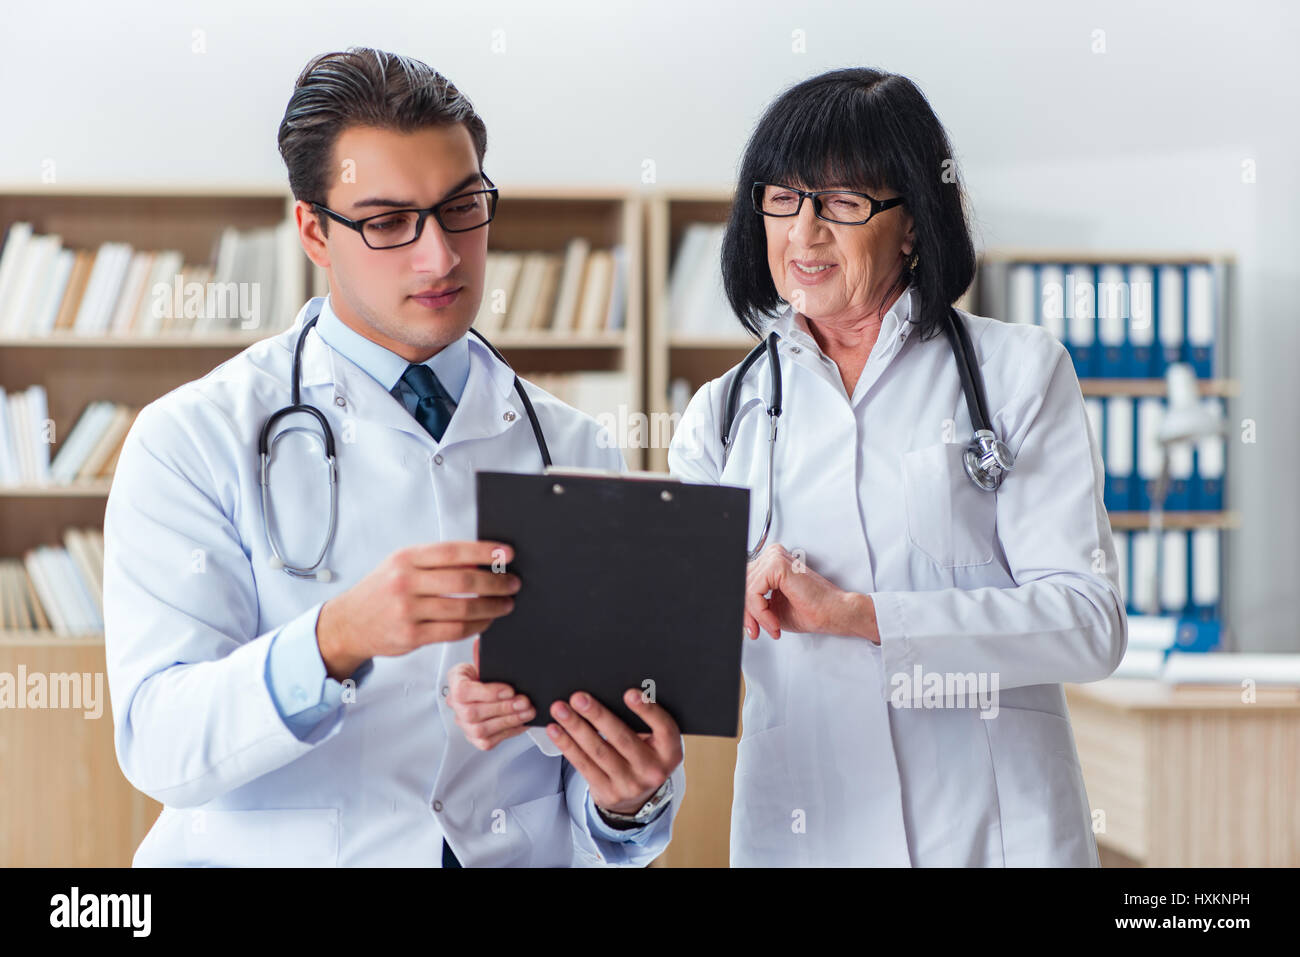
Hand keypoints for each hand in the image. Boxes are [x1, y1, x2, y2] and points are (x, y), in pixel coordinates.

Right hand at [316, 541, 519, 679]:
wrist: (348, 624)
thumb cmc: (381, 591)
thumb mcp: (400, 566)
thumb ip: (435, 562)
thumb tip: (481, 562)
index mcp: (406, 558)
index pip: (453, 551)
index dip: (484, 552)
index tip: (507, 554)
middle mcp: (405, 582)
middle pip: (463, 582)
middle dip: (495, 583)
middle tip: (513, 583)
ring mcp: (407, 610)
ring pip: (462, 609)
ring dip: (491, 607)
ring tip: (506, 604)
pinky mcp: (411, 636)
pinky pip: (453, 631)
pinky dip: (476, 627)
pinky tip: (486, 622)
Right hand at [447, 638, 534, 749]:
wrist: (484, 685)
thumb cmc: (486, 672)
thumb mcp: (485, 659)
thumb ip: (485, 657)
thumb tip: (490, 651)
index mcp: (455, 680)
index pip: (463, 691)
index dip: (488, 692)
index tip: (509, 690)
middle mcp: (455, 704)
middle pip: (473, 713)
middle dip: (504, 708)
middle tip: (524, 702)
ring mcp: (463, 723)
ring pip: (481, 730)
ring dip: (508, 721)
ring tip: (526, 712)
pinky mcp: (473, 738)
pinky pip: (488, 741)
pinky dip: (507, 732)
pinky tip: (521, 723)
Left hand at [546, 689, 682, 815]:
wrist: (638, 797)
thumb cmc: (645, 755)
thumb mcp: (656, 741)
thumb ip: (644, 721)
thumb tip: (613, 691)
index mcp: (670, 752)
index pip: (663, 728)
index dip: (647, 710)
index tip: (629, 693)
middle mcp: (652, 770)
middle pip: (623, 739)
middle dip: (598, 716)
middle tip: (579, 698)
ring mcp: (629, 784)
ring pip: (598, 751)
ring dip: (576, 728)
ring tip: (561, 710)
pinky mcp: (607, 792)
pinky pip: (583, 765)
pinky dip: (568, 745)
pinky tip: (557, 730)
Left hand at [743, 543, 876, 641]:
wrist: (834, 613)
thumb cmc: (812, 610)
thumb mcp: (772, 608)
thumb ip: (754, 603)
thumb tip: (736, 609)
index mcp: (770, 563)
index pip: (744, 583)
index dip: (744, 609)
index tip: (752, 628)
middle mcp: (772, 556)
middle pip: (742, 584)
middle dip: (747, 613)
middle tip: (756, 631)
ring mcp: (774, 558)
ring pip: (745, 589)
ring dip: (755, 615)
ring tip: (772, 627)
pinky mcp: (777, 565)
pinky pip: (754, 592)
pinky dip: (760, 612)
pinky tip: (774, 621)